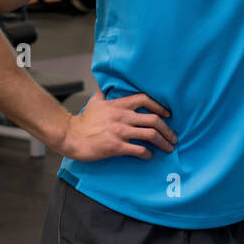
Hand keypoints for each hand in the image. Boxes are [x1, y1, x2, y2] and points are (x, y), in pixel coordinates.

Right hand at [59, 88, 176, 160]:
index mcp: (120, 105)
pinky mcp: (116, 146)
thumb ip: (103, 95)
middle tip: (173, 137)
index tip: (168, 114)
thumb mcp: (95, 102)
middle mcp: (123, 117)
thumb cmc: (83, 120)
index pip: (146, 99)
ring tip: (168, 148)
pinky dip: (147, 153)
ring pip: (151, 135)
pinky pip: (139, 150)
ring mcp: (120, 131)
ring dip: (163, 142)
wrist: (70, 135)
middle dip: (168, 129)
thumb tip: (104, 87)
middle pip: (154, 120)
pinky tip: (150, 155)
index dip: (160, 106)